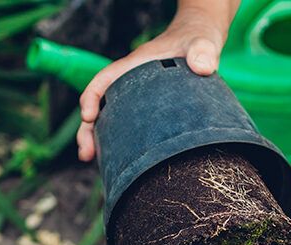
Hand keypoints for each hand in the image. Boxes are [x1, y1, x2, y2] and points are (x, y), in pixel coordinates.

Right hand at [77, 15, 225, 160]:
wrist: (203, 38)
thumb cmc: (199, 37)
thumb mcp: (203, 41)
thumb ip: (204, 50)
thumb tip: (203, 66)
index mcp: (136, 66)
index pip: (105, 80)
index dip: (91, 98)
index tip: (88, 117)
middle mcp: (132, 82)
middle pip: (102, 106)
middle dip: (88, 129)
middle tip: (86, 153)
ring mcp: (139, 96)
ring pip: (113, 119)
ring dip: (100, 140)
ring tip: (93, 161)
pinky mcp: (151, 109)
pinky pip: (131, 125)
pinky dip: (122, 143)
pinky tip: (124, 162)